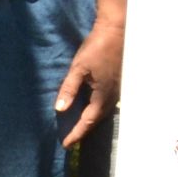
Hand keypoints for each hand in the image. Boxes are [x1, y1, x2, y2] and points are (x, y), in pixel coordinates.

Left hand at [56, 20, 123, 146]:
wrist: (116, 31)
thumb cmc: (96, 48)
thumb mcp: (78, 68)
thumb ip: (69, 89)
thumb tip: (59, 110)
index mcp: (102, 97)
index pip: (87, 122)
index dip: (76, 134)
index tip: (65, 145)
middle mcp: (112, 98)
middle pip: (96, 120)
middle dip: (83, 130)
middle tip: (70, 138)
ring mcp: (117, 91)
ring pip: (102, 112)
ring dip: (90, 121)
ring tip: (78, 126)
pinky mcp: (118, 83)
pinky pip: (106, 104)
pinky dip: (96, 110)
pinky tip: (89, 107)